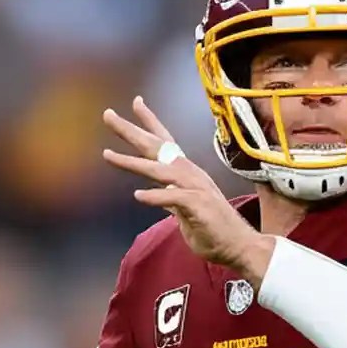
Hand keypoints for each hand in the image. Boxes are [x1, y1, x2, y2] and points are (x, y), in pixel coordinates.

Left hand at [102, 96, 272, 281]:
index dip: (150, 122)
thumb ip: (171, 198)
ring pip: (159, 170)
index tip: (136, 102)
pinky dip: (155, 196)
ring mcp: (195, 188)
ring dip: (132, 162)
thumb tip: (157, 193)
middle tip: (108, 115)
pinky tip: (138, 195)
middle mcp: (190, 174)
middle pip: (157, 147)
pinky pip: (173, 198)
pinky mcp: (198, 206)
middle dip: (131, 131)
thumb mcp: (185, 210)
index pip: (166, 142)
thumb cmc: (213, 229)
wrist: (239, 246)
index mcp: (186, 173)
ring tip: (107, 155)